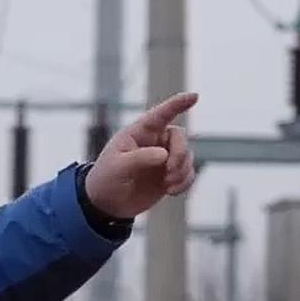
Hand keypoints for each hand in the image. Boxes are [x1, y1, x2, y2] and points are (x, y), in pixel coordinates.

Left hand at [84, 92, 198, 219]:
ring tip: (167, 185)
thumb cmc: (106, 179)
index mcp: (138, 133)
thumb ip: (139, 158)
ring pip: (188, 156)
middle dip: (180, 154)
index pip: (160, 115)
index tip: (194, 96)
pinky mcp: (170, 174)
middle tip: (170, 170)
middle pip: (180, 138)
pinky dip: (185, 182)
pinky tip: (171, 191)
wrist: (107, 204)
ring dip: (182, 171)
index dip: (177, 104)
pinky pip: (189, 173)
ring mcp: (163, 158)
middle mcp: (154, 142)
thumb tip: (164, 154)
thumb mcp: (117, 167)